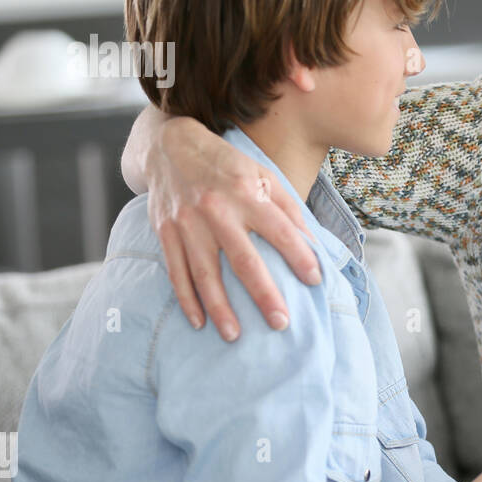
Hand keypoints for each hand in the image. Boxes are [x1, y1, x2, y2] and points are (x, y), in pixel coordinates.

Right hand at [147, 114, 321, 338]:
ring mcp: (187, 222)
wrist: (169, 145)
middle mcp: (216, 209)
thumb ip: (287, 209)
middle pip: (243, 260)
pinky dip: (186, 299)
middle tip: (281, 323)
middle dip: (263, 294)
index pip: (280, 230)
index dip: (299, 256)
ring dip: (220, 308)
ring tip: (235, 336)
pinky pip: (176, 271)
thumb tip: (311, 245)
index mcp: (246, 192)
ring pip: (205, 273)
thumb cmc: (226, 165)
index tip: (315, 281)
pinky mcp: (165, 232)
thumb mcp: (263, 174)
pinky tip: (199, 321)